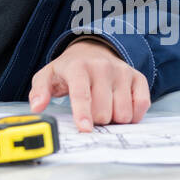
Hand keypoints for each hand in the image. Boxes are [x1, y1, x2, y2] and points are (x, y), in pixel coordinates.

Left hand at [27, 37, 150, 131]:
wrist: (93, 50)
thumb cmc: (70, 68)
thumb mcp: (48, 75)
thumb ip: (39, 90)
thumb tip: (37, 107)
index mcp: (78, 67)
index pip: (82, 93)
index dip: (83, 113)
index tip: (85, 129)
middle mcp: (102, 67)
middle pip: (103, 111)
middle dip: (96, 119)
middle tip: (90, 111)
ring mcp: (122, 71)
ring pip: (123, 113)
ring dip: (114, 118)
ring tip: (104, 107)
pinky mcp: (137, 77)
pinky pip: (142, 105)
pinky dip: (133, 114)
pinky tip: (121, 106)